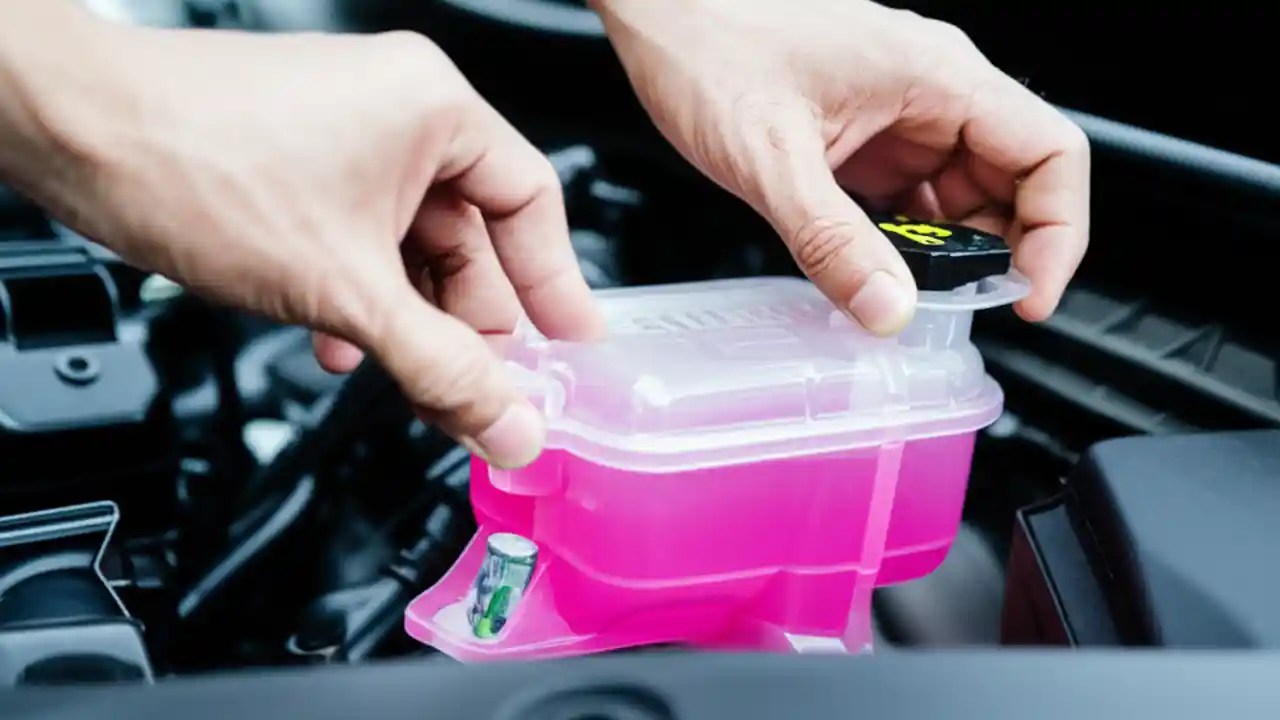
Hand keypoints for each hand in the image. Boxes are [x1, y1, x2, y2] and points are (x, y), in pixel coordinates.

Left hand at [0, 6, 602, 467]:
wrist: (71, 130)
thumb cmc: (192, 160)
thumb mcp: (345, 290)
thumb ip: (441, 367)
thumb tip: (508, 422)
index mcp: (433, 108)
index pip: (531, 203)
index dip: (554, 283)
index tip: (570, 342)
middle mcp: (396, 110)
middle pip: (470, 233)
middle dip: (469, 321)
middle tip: (482, 387)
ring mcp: (344, 134)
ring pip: (409, 245)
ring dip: (408, 320)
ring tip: (408, 379)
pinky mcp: (299, 161)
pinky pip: (359, 237)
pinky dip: (360, 296)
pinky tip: (339, 344)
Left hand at [591, 0, 1089, 331]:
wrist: (658, 10)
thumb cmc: (709, 44)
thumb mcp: (771, 158)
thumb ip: (832, 241)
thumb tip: (889, 310)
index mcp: (936, 76)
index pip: (1049, 153)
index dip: (1058, 232)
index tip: (1030, 295)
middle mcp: (931, 91)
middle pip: (1013, 181)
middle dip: (1001, 251)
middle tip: (962, 309)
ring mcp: (898, 113)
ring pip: (961, 196)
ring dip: (947, 253)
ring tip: (912, 296)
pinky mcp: (863, 136)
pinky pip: (910, 198)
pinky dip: (903, 242)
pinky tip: (876, 270)